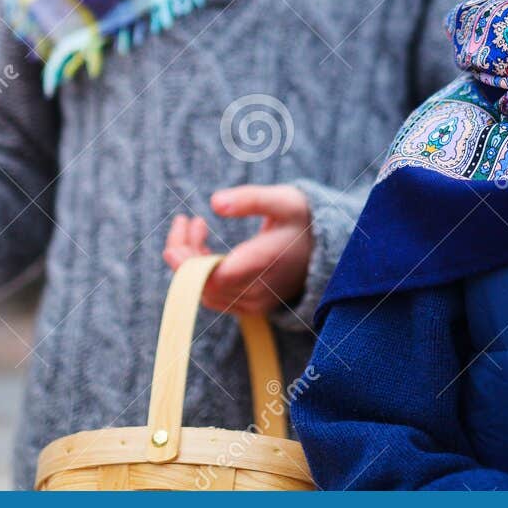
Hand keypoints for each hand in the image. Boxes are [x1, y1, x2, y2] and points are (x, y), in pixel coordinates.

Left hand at [163, 184, 312, 313]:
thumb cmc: (301, 221)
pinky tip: (202, 245)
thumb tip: (215, 202)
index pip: (215, 276)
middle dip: (184, 252)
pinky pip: (212, 295)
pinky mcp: (247, 307)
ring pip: (203, 292)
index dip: (188, 258)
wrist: (325, 251)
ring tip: (196, 225)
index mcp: (265, 264)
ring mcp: (252, 304)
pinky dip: (199, 272)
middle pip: (203, 284)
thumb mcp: (282, 201)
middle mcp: (258, 292)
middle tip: (184, 221)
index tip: (183, 223)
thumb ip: (251, 199)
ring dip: (189, 260)